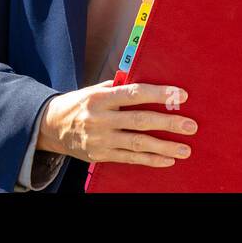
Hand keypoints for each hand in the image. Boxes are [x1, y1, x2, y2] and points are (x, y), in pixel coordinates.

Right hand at [37, 80, 195, 166]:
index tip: (181, 95)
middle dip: (168, 123)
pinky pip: (130, 158)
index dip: (159, 94)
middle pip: (140, 120)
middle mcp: (101, 118)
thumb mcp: (94, 90)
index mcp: (101, 97)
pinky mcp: (101, 155)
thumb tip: (146, 82)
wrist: (51, 127)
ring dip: (164, 147)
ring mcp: (101, 139)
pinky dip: (150, 160)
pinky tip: (167, 159)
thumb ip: (118, 88)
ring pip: (138, 143)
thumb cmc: (78, 104)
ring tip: (185, 148)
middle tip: (190, 125)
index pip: (135, 93)